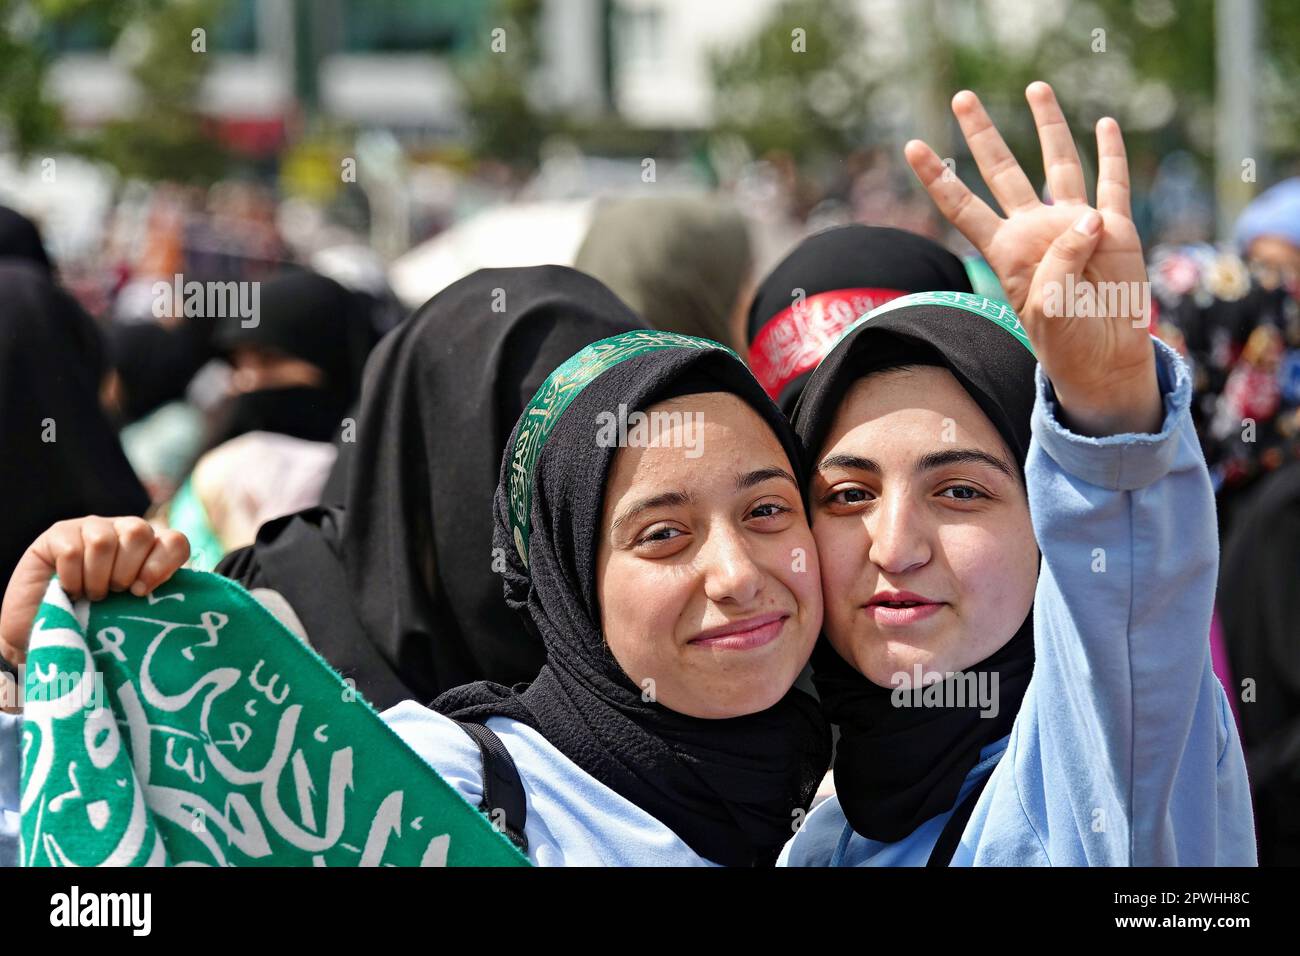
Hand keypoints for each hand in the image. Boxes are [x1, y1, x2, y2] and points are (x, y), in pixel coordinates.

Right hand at [0, 517, 188, 669]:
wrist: (43, 632)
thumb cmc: (95, 624)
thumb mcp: (133, 613)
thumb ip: (157, 600)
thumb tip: (186, 605)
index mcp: (151, 550)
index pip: (175, 542)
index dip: (162, 564)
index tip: (141, 591)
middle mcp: (124, 532)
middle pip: (139, 532)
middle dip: (125, 570)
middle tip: (112, 593)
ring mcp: (91, 528)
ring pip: (104, 541)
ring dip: (95, 577)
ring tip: (90, 594)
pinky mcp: (59, 533)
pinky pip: (72, 550)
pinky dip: (71, 577)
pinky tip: (67, 588)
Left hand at [904, 82, 1160, 436]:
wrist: (1103, 357)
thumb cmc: (1065, 339)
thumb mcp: (1049, 309)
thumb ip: (1061, 263)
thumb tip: (1090, 221)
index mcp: (1006, 250)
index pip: (962, 206)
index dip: (937, 177)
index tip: (912, 146)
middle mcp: (1035, 228)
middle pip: (1002, 170)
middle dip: (982, 134)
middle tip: (962, 97)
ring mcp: (1074, 223)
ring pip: (1058, 162)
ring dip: (1048, 124)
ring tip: (1036, 87)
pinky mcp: (1115, 228)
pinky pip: (1111, 183)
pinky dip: (1111, 153)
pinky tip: (1104, 125)